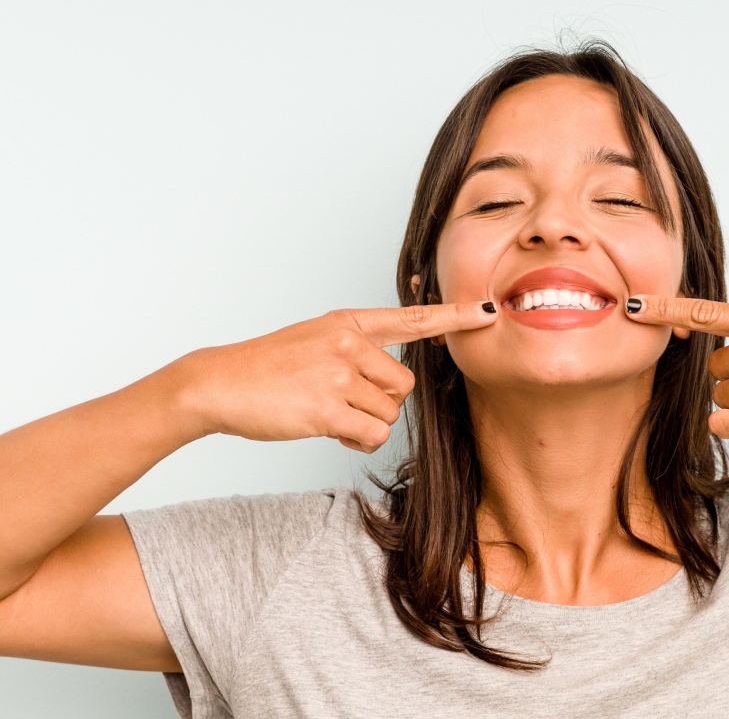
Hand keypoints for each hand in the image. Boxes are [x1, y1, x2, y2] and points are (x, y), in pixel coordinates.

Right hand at [176, 303, 496, 451]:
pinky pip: (371, 433)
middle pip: (404, 386)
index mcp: (349, 322)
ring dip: (365, 423)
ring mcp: (338, 373)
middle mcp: (348, 342)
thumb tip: (395, 384)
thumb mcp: (317, 340)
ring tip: (327, 412)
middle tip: (342, 402)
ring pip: (388, 413)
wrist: (219, 383)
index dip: (453, 317)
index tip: (487, 312)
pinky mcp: (327, 406)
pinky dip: (356, 439)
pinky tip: (328, 428)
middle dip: (380, 403)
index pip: (412, 319)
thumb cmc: (269, 368)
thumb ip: (358, 350)